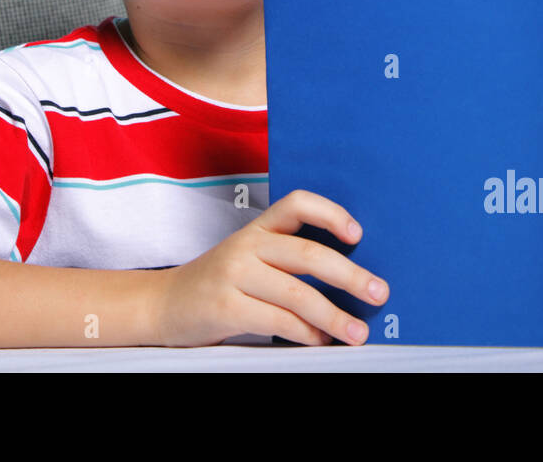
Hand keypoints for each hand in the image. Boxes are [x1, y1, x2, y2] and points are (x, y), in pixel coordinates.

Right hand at [151, 189, 389, 346]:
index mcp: (257, 227)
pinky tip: (319, 340)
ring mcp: (234, 275)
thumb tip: (350, 281)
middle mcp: (247, 245)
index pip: (297, 203)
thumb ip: (288, 260)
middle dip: (350, 275)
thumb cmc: (220, 283)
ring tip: (357, 332)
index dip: (330, 213)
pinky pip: (277, 321)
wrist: (164, 304)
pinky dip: (305, 333)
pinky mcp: (225, 307)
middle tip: (378, 293)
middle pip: (307, 254)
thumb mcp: (250, 258)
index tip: (357, 233)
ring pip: (297, 293)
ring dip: (334, 316)